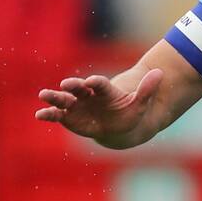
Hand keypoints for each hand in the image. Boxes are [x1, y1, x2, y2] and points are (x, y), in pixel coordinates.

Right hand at [35, 70, 163, 141]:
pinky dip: (48, 114)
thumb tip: (162, 73)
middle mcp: (88, 94)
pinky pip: (57, 115)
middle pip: (78, 88)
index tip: (92, 81)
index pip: (100, 84)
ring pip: (64, 99)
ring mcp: (77, 105)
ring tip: (43, 95)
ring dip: (54, 97)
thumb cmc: (128, 112)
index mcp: (104, 90)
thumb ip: (148, 89)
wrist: (118, 126)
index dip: (96, 82)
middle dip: (72, 86)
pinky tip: (39, 115)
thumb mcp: (140, 103)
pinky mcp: (69, 117)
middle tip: (65, 84)